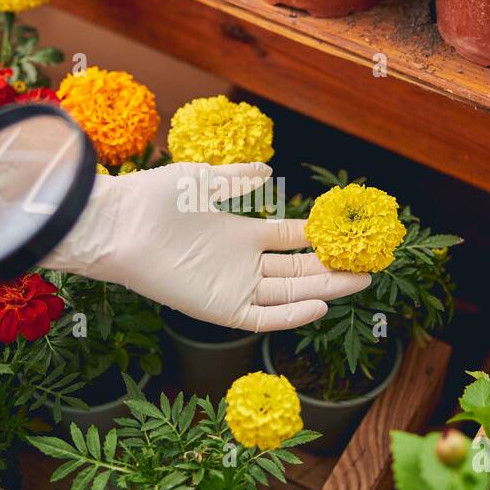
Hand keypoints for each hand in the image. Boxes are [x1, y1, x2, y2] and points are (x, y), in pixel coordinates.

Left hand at [42, 163, 370, 331]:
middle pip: (298, 269)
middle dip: (333, 268)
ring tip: (360, 282)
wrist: (120, 224)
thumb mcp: (202, 180)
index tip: (349, 233)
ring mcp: (233, 285)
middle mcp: (241, 262)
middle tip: (369, 265)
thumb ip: (237, 180)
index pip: (290, 239)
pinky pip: (263, 316)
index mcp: (240, 233)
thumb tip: (269, 172)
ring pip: (289, 292)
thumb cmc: (155, 198)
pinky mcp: (220, 307)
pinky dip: (291, 314)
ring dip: (324, 289)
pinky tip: (319, 304)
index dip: (320, 238)